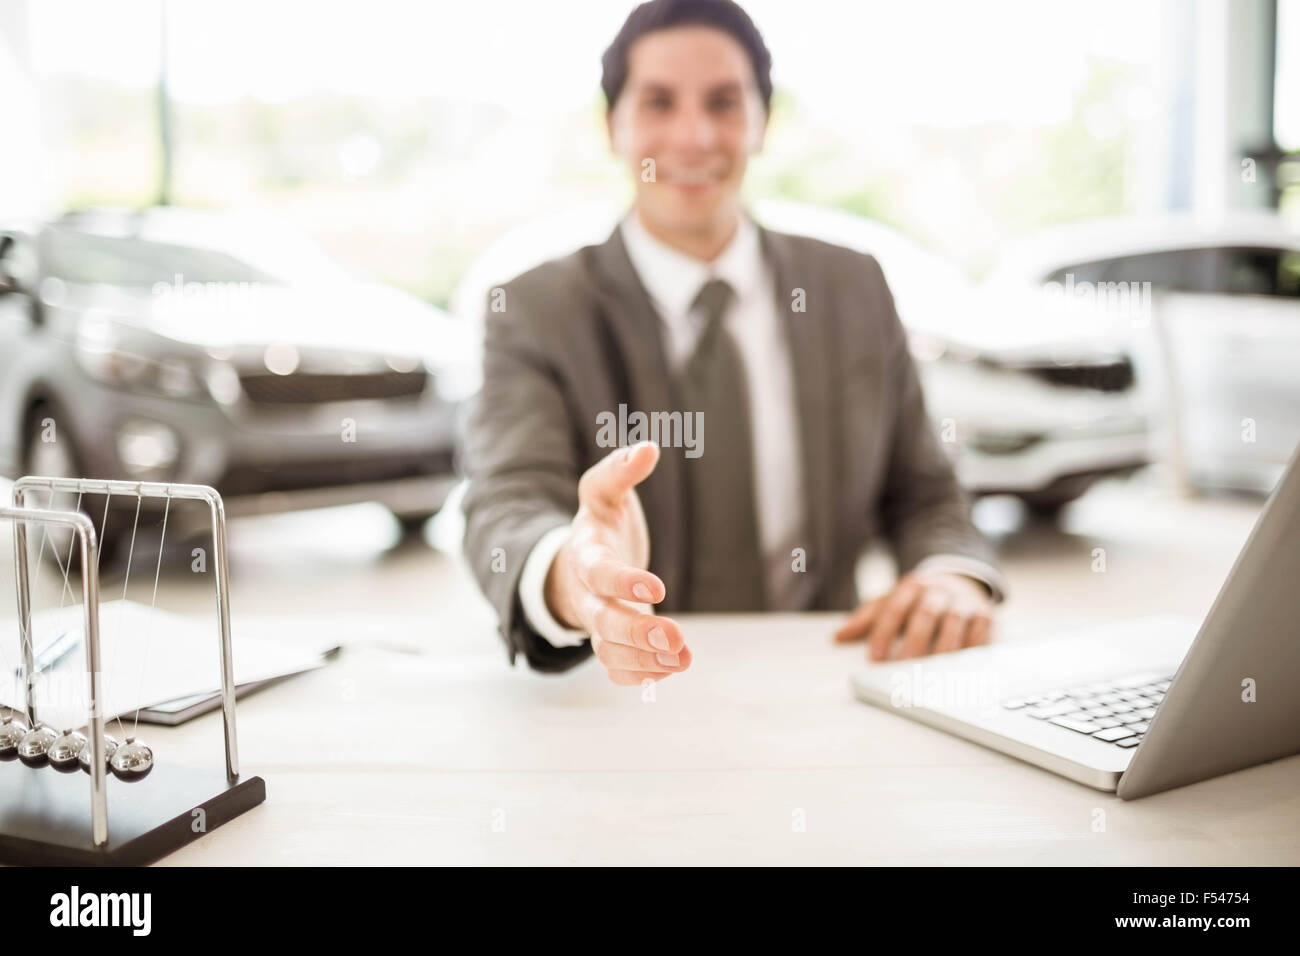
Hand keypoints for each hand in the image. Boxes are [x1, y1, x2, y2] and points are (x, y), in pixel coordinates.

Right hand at [545, 441, 690, 684]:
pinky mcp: (609, 644)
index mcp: (586, 555)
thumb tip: (648, 448)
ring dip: (644, 661)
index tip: (658, 589)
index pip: (600, 573)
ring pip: (609, 652)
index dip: (624, 582)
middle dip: (637, 633)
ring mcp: (596, 623)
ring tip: (683, 658)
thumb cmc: (600, 524)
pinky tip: (674, 667)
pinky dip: (640, 675)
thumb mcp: (603, 493)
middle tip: (676, 638)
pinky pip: (615, 669)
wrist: (577, 563)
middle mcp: (587, 594)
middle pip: (603, 621)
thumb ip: (620, 471)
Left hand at [833, 570, 992, 660]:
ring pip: (954, 623)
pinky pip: (981, 631)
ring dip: (944, 648)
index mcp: (911, 586)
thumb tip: (838, 637)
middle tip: (903, 667)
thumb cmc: (918, 598)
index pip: (894, 608)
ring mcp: (962, 602)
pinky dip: (973, 648)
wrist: (958, 578)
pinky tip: (963, 667)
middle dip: (914, 641)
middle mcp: (937, 591)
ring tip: (934, 674)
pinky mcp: (984, 614)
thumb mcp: (890, 600)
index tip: (874, 658)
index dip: (883, 633)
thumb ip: (866, 618)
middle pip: (925, 615)